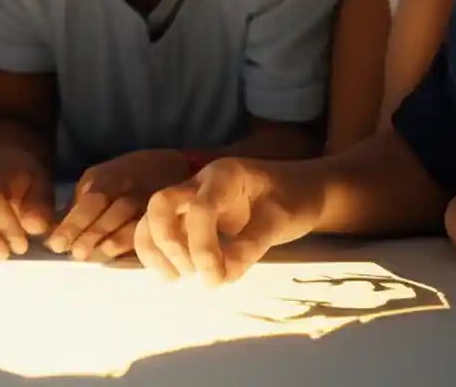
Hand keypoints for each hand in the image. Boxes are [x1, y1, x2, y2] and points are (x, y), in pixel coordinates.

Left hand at [47, 149, 189, 261]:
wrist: (172, 166)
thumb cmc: (126, 176)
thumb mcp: (99, 177)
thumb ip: (79, 201)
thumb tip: (56, 228)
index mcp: (106, 181)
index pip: (88, 204)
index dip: (72, 226)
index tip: (56, 244)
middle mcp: (127, 192)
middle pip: (107, 217)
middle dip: (89, 237)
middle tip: (77, 254)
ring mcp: (146, 207)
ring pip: (128, 230)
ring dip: (109, 246)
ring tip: (94, 258)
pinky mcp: (161, 221)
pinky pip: (147, 238)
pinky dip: (132, 250)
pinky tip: (119, 259)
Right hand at [134, 157, 322, 285]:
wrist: (302, 190)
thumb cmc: (295, 199)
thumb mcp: (281, 221)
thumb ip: (250, 246)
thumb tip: (222, 276)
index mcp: (224, 176)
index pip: (200, 209)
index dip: (203, 248)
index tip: (216, 280)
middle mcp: (199, 183)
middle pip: (160, 205)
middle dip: (168, 243)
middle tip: (191, 274)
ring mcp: (190, 199)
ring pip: (152, 218)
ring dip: (155, 250)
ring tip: (176, 279)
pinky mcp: (188, 217)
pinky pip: (161, 231)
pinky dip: (160, 253)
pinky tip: (174, 275)